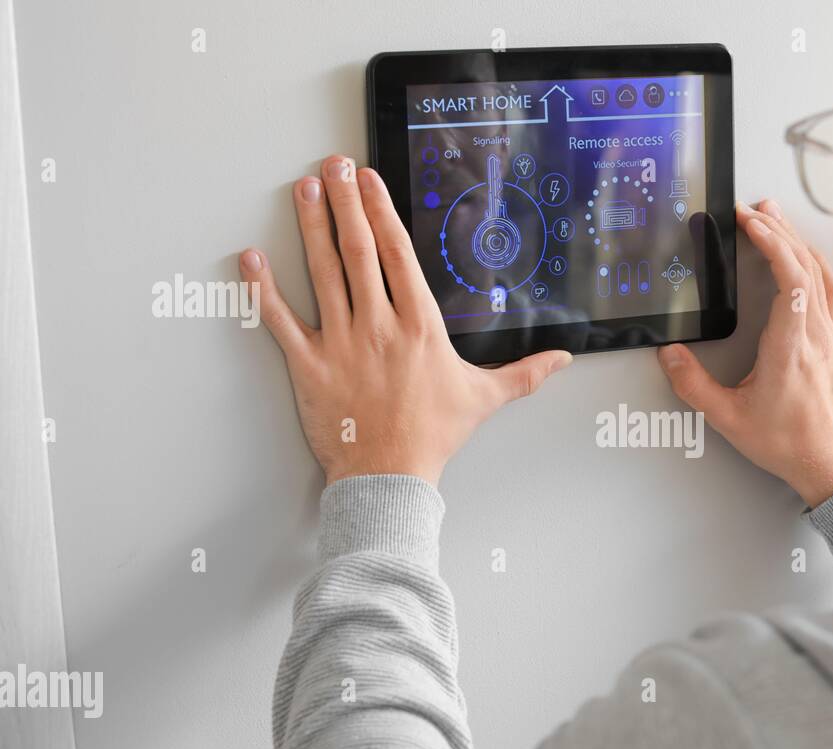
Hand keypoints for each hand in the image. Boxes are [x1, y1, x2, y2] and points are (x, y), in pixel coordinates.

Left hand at [239, 155, 571, 486]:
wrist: (390, 477)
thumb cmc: (432, 437)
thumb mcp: (484, 399)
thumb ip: (524, 374)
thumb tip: (561, 361)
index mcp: (419, 326)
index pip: (396, 253)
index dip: (380, 210)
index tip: (368, 180)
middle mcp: (378, 325)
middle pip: (357, 249)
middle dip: (343, 202)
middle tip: (331, 167)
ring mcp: (340, 343)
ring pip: (322, 272)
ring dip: (311, 226)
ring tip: (303, 190)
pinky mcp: (309, 365)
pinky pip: (280, 320)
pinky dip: (263, 289)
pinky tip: (252, 259)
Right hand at [658, 199, 832, 507]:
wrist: (825, 459)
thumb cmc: (786, 441)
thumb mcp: (727, 417)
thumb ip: (693, 385)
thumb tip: (669, 356)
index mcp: (790, 349)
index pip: (791, 281)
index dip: (772, 245)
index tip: (750, 224)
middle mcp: (815, 336)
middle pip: (805, 266)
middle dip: (777, 230)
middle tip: (751, 211)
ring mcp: (829, 335)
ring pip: (821, 272)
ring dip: (796, 241)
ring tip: (773, 219)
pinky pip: (830, 288)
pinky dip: (813, 261)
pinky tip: (801, 253)